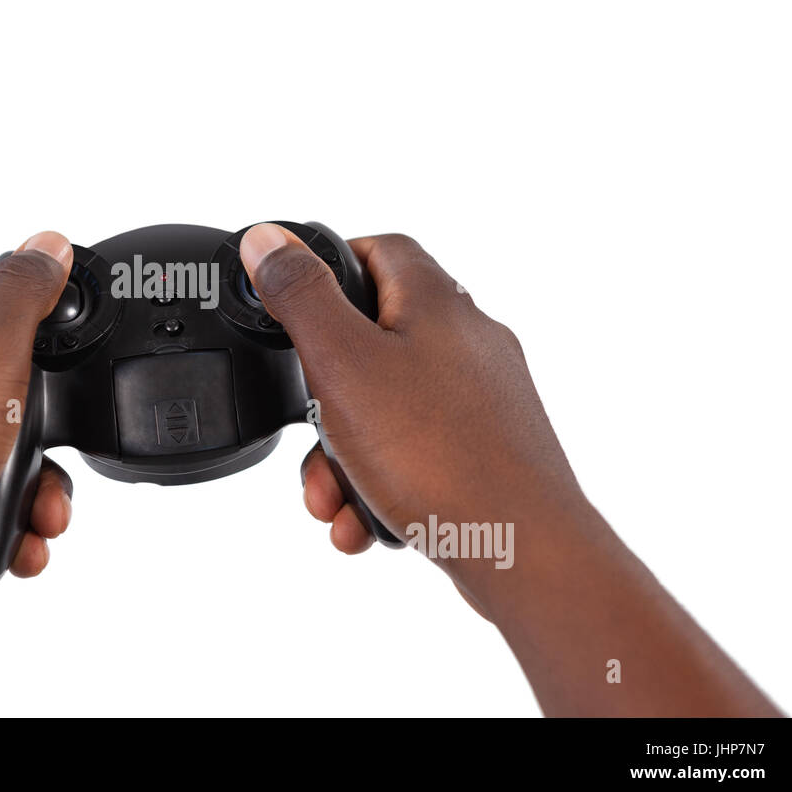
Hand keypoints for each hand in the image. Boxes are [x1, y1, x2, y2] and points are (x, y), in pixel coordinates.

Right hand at [238, 223, 779, 715]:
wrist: (523, 551)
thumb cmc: (442, 456)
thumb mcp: (343, 363)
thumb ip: (301, 296)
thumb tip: (268, 240)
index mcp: (438, 302)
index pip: (380, 249)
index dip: (330, 265)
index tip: (294, 299)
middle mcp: (468, 342)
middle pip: (373, 343)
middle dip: (323, 400)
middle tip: (306, 434)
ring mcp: (484, 399)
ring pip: (389, 410)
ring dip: (345, 456)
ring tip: (331, 498)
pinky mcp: (490, 451)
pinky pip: (416, 455)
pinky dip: (381, 484)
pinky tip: (364, 520)